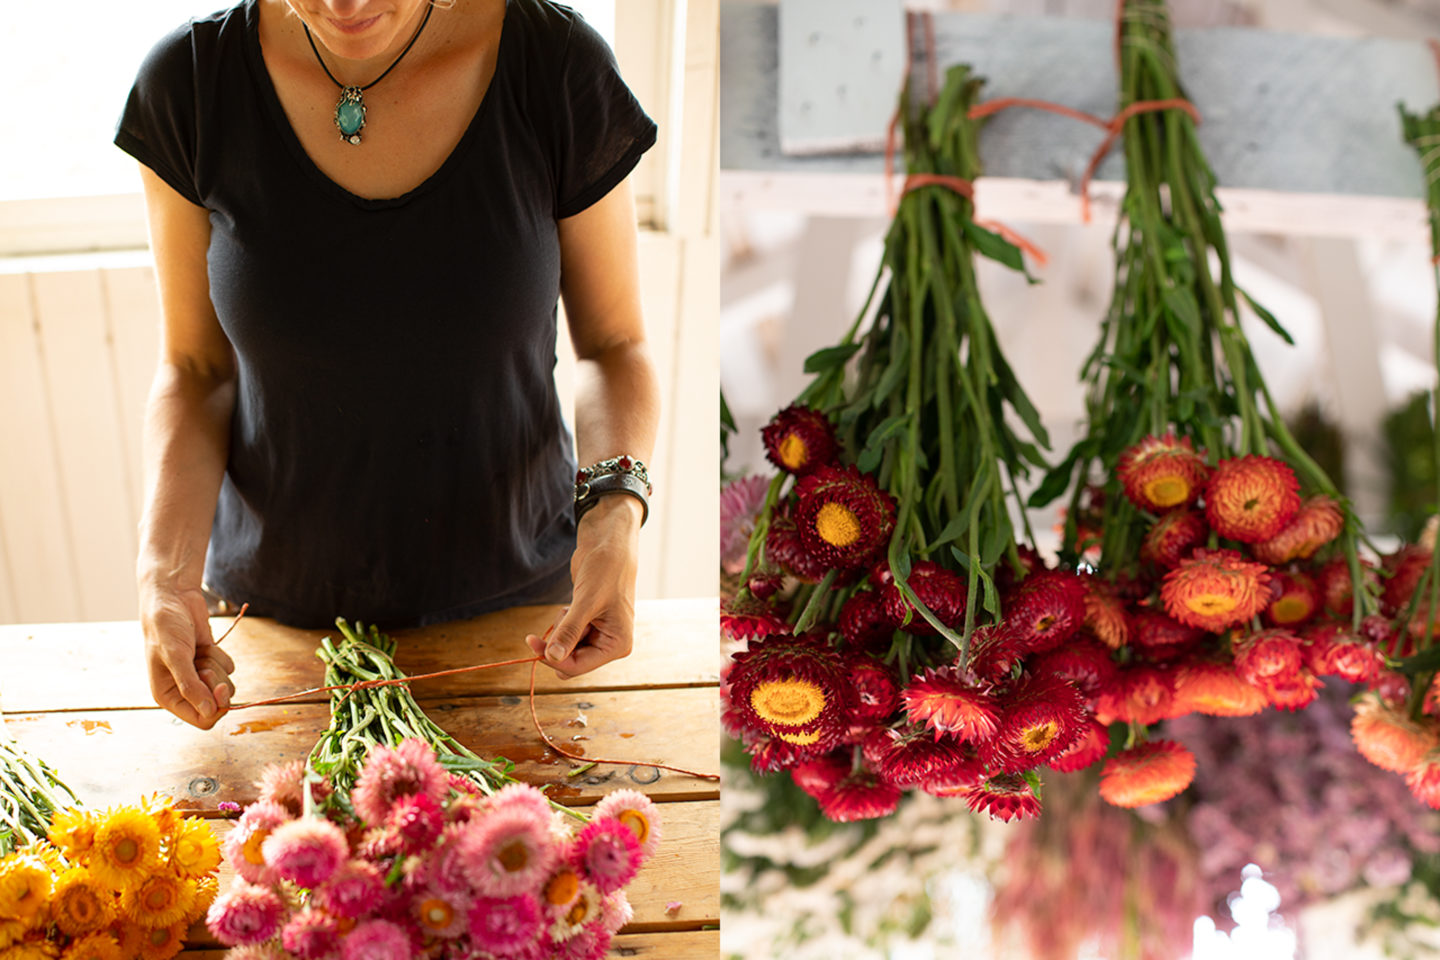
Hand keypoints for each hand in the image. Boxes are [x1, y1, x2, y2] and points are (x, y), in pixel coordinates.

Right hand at [139, 580, 235, 728]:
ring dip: (217, 667)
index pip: (201, 719)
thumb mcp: (175, 656)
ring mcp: (198, 675)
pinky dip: (221, 655)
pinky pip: (229, 668)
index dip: (215, 708)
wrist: (173, 598)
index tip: (220, 688)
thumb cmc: (166, 626)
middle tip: (203, 663)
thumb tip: (207, 711)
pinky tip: (203, 644)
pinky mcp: (210, 661)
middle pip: (217, 704)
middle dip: (217, 683)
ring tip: (198, 652)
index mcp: (168, 696)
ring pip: (226, 686)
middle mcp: (184, 690)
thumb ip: (190, 685)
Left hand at [525, 496, 641, 677]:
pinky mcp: (589, 624)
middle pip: (572, 661)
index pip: (579, 666)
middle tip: (544, 628)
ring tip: (571, 607)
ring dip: (561, 631)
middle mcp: (610, 644)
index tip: (532, 642)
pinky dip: (563, 623)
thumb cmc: (606, 570)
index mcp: (618, 644)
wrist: (608, 545)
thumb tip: (553, 657)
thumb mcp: (586, 602)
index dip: (554, 658)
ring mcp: (599, 634)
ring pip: (567, 649)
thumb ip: (569, 631)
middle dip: (557, 644)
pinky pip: (567, 635)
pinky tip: (572, 605)